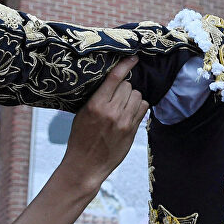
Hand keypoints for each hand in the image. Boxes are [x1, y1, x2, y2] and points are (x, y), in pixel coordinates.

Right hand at [58, 56, 147, 196]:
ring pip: (138, 96)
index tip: (133, 57)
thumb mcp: (82, 114)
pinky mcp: (132, 131)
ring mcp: (124, 122)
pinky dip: (139, 107)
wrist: (85, 165)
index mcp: (95, 105)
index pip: (115, 78)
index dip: (126, 65)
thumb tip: (113, 82)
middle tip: (116, 96)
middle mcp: (111, 112)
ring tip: (123, 105)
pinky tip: (130, 112)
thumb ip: (97, 98)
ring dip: (132, 97)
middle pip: (128, 86)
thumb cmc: (80, 138)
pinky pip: (143, 108)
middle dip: (124, 88)